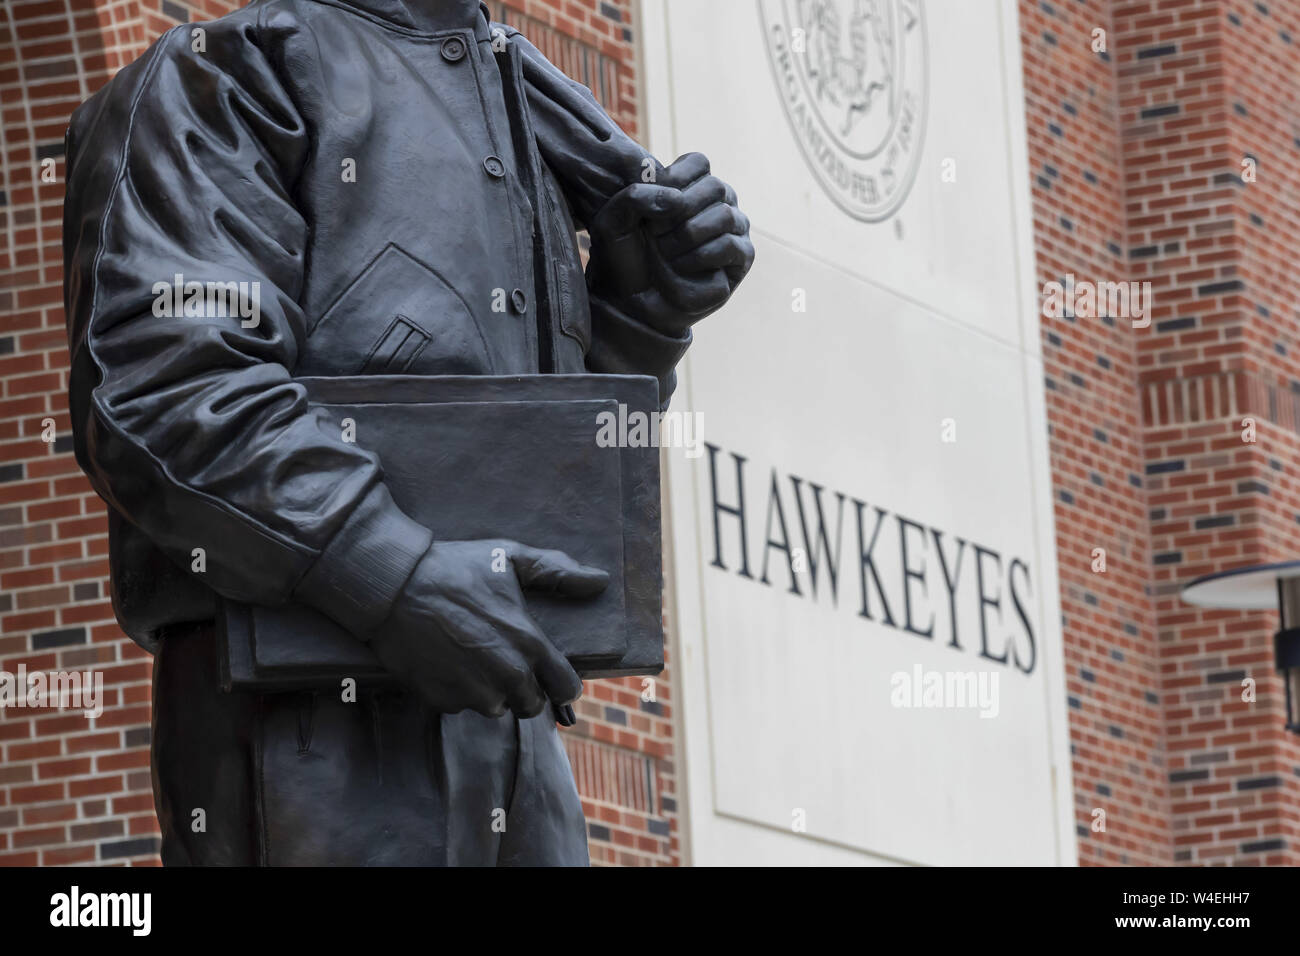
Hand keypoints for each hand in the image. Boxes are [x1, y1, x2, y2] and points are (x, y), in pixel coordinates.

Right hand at [368, 539, 606, 718]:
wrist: (392, 586)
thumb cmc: (454, 568)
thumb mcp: (509, 558)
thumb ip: (557, 572)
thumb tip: (599, 581)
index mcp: (529, 644)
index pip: (566, 688)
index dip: (561, 682)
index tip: (551, 674)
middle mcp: (506, 675)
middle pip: (532, 705)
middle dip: (525, 687)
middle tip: (505, 659)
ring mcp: (473, 692)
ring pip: (496, 707)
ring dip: (490, 690)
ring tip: (472, 655)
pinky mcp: (443, 701)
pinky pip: (461, 706)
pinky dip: (458, 691)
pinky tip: (447, 661)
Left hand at [586, 152, 753, 336]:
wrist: (630, 302)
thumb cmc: (623, 258)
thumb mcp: (613, 219)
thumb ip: (635, 195)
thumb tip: (678, 200)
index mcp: (691, 186)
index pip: (699, 163)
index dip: (673, 182)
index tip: (649, 210)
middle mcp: (718, 203)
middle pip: (714, 186)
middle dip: (678, 213)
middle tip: (655, 237)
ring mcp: (734, 228)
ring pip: (724, 215)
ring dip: (687, 237)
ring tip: (667, 255)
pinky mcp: (742, 257)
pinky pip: (729, 245)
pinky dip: (699, 257)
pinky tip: (682, 268)